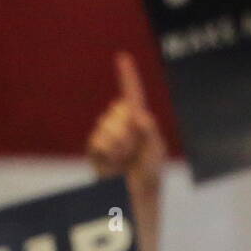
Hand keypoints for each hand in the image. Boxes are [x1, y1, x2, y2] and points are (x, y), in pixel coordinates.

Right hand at [86, 52, 165, 202]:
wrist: (134, 193)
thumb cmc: (150, 172)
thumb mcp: (157, 150)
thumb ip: (150, 130)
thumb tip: (137, 113)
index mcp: (139, 119)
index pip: (132, 93)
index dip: (127, 75)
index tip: (122, 57)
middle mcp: (120, 122)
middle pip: (117, 111)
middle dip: (127, 131)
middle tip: (133, 150)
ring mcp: (106, 134)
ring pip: (106, 127)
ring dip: (117, 145)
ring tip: (123, 158)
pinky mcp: (94, 147)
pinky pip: (96, 141)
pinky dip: (106, 153)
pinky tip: (111, 162)